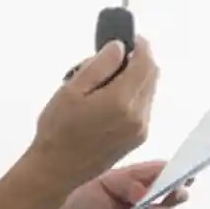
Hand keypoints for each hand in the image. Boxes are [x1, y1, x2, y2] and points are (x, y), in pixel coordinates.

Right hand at [29, 36, 159, 194]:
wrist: (57, 170)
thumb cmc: (58, 128)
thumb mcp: (71, 90)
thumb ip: (99, 66)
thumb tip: (119, 47)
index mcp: (122, 101)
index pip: (145, 63)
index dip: (140, 46)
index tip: (129, 38)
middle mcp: (138, 115)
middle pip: (152, 76)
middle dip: (140, 60)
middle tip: (116, 56)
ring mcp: (140, 129)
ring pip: (149, 91)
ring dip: (137, 78)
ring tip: (109, 78)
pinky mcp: (137, 139)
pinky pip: (144, 107)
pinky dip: (134, 95)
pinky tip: (111, 98)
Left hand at [38, 160, 191, 208]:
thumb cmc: (90, 193)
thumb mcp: (109, 181)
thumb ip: (129, 183)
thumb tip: (144, 193)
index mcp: (143, 179)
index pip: (166, 172)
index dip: (179, 171)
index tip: (187, 172)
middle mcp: (150, 197)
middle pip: (175, 194)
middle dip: (178, 192)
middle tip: (177, 191)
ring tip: (145, 208)